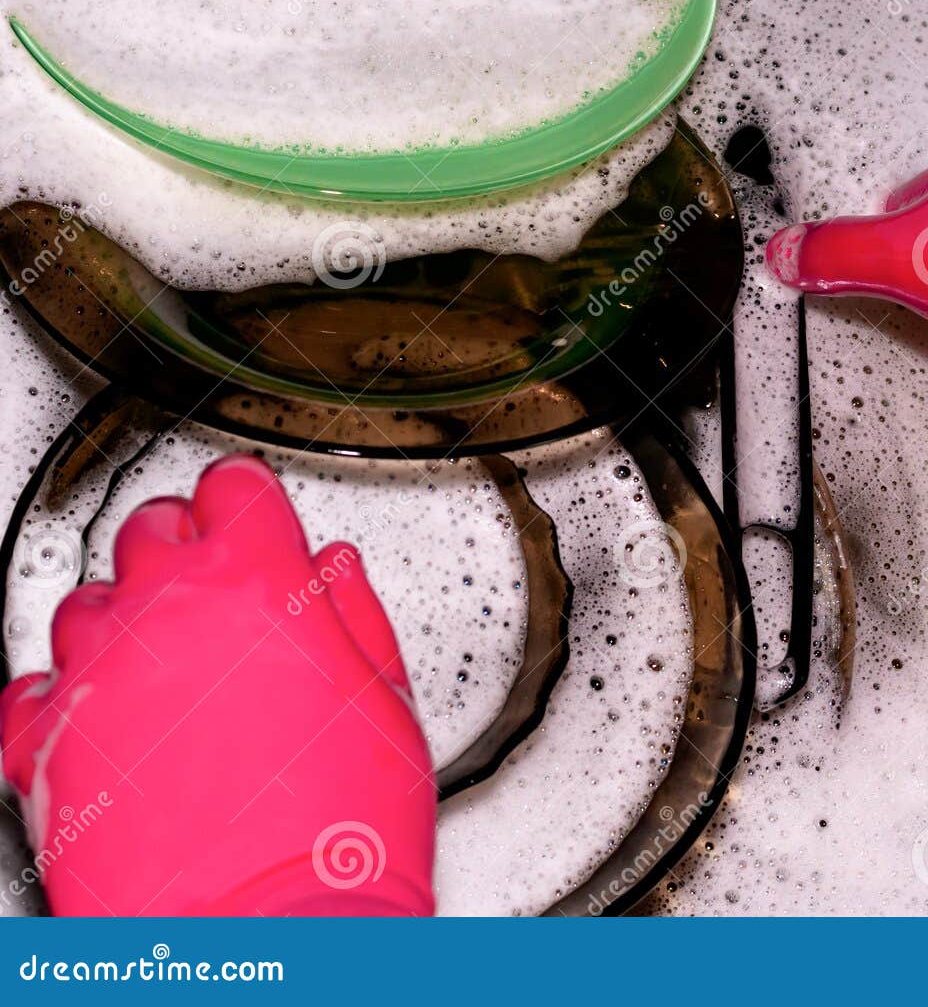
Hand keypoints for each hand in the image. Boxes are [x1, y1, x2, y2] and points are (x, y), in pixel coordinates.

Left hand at [0, 455, 434, 915]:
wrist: (272, 943)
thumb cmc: (340, 837)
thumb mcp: (388, 705)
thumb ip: (355, 617)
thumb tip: (334, 570)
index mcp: (257, 586)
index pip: (233, 488)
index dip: (248, 500)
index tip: (254, 516)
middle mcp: (166, 615)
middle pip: (150, 530)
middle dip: (187, 547)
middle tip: (218, 589)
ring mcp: (97, 680)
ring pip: (85, 604)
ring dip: (128, 619)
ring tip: (169, 664)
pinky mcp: (46, 748)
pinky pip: (32, 690)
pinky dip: (66, 694)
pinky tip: (109, 717)